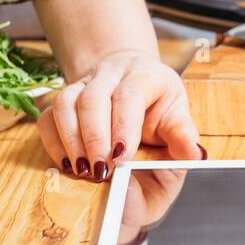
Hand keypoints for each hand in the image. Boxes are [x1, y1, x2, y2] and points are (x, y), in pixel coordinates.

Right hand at [38, 49, 199, 181]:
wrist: (135, 89)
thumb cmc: (158, 110)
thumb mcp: (178, 121)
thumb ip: (183, 138)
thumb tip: (195, 154)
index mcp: (146, 75)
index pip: (129, 94)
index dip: (123, 126)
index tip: (122, 158)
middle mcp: (112, 73)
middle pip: (93, 98)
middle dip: (94, 138)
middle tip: (101, 171)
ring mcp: (84, 83)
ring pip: (65, 103)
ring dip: (72, 141)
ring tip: (83, 170)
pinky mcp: (64, 98)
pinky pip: (48, 116)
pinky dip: (54, 142)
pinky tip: (68, 164)